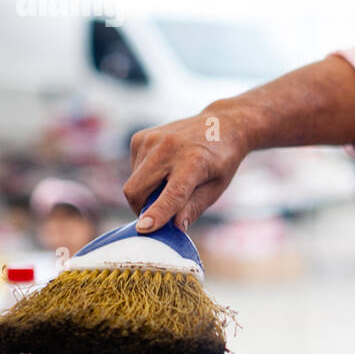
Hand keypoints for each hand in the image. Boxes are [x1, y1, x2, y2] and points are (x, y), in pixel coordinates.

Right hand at [123, 102, 252, 232]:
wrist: (222, 125)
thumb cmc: (221, 161)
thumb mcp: (216, 188)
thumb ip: (193, 208)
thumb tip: (174, 227)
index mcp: (193, 161)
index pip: (172, 193)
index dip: (157, 213)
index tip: (143, 228)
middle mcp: (168, 147)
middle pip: (136, 190)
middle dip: (142, 209)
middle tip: (160, 213)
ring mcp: (151, 140)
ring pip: (132, 183)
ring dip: (145, 193)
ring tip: (170, 183)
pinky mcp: (140, 138)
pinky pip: (133, 171)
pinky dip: (144, 178)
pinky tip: (164, 169)